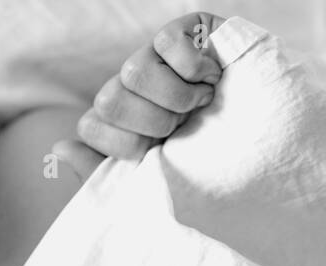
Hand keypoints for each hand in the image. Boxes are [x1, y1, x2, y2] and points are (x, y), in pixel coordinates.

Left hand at [53, 12, 226, 180]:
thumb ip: (100, 169)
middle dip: (151, 124)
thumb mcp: (150, 177)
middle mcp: (130, 83)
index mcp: (118, 119)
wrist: (267, 135)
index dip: (127, 145)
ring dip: (175, 98)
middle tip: (184, 126)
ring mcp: (157, 54)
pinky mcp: (187, 28)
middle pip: (107, 99)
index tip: (160, 150)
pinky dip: (195, 68)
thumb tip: (59, 149)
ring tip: (201, 103)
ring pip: (132, 72)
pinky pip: (167, 42)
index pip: (91, 126)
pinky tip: (214, 76)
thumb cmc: (206, 157)